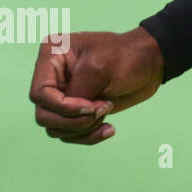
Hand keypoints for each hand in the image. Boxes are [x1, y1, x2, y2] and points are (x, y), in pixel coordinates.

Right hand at [30, 27, 164, 144]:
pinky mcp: (76, 111)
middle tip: (103, 109)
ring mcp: (63, 95)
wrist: (152, 62)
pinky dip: (88, 135)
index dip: (63, 107)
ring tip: (108, 111)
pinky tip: (109, 128)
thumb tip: (64, 120)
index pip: (40, 93)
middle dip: (74, 120)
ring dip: (83, 128)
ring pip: (55, 128)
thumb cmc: (128, 56)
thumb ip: (76, 94)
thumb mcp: (99, 69)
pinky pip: (70, 134)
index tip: (90, 107)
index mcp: (52, 55)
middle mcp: (52, 76)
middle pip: (44, 114)